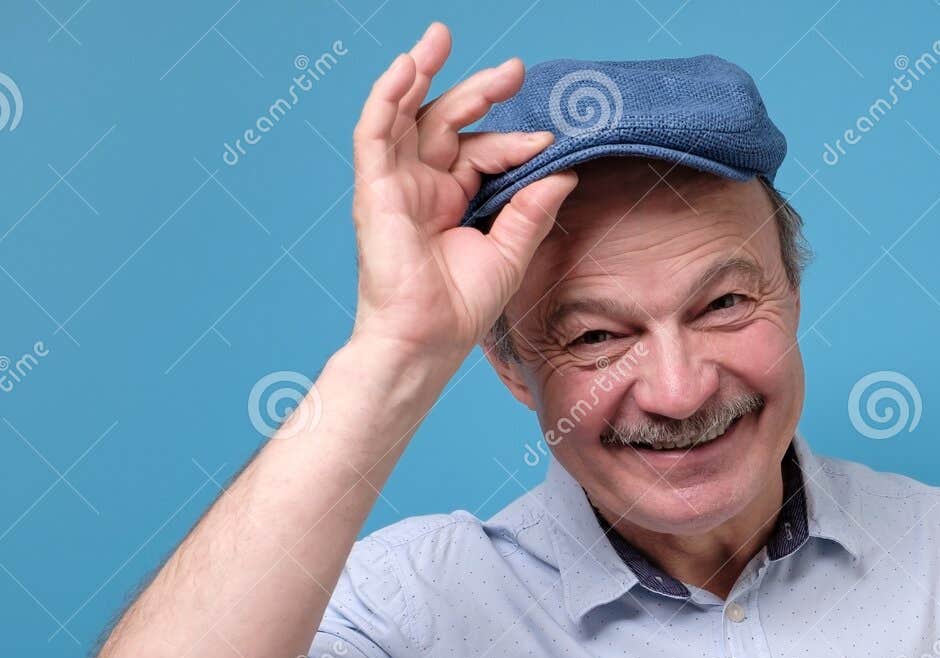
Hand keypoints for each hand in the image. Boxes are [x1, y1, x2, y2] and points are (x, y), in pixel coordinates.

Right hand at [348, 23, 576, 379]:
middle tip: (514, 68)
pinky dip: (387, 98)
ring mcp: (398, 184)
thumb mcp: (511, 251)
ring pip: (406, 115)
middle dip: (478, 91)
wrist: (427, 338)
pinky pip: (375, 132)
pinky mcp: (376, 188)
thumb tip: (564, 170)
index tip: (549, 139)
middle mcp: (424, 185)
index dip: (515, 142)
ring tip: (440, 37)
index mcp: (454, 200)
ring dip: (421, 74)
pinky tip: (407, 68)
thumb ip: (534, 209)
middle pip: (447, 122)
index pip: (483, 153)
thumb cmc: (462, 307)